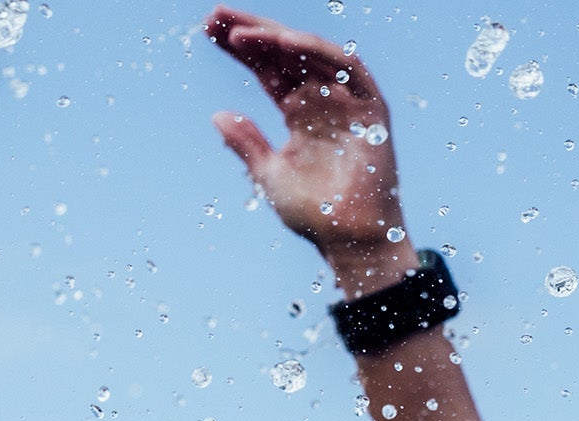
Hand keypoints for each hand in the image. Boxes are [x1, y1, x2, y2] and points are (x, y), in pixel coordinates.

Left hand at [204, 9, 410, 289]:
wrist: (350, 239)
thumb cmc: (314, 213)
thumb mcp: (269, 175)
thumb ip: (246, 144)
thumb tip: (217, 116)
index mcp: (298, 111)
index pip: (267, 68)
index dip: (241, 49)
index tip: (208, 29)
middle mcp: (321, 98)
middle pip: (283, 53)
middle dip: (251, 32)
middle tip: (214, 15)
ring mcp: (346, 99)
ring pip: (310, 53)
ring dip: (276, 38)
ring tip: (240, 33)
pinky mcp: (371, 106)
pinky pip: (346, 66)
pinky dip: (316, 51)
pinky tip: (285, 42)